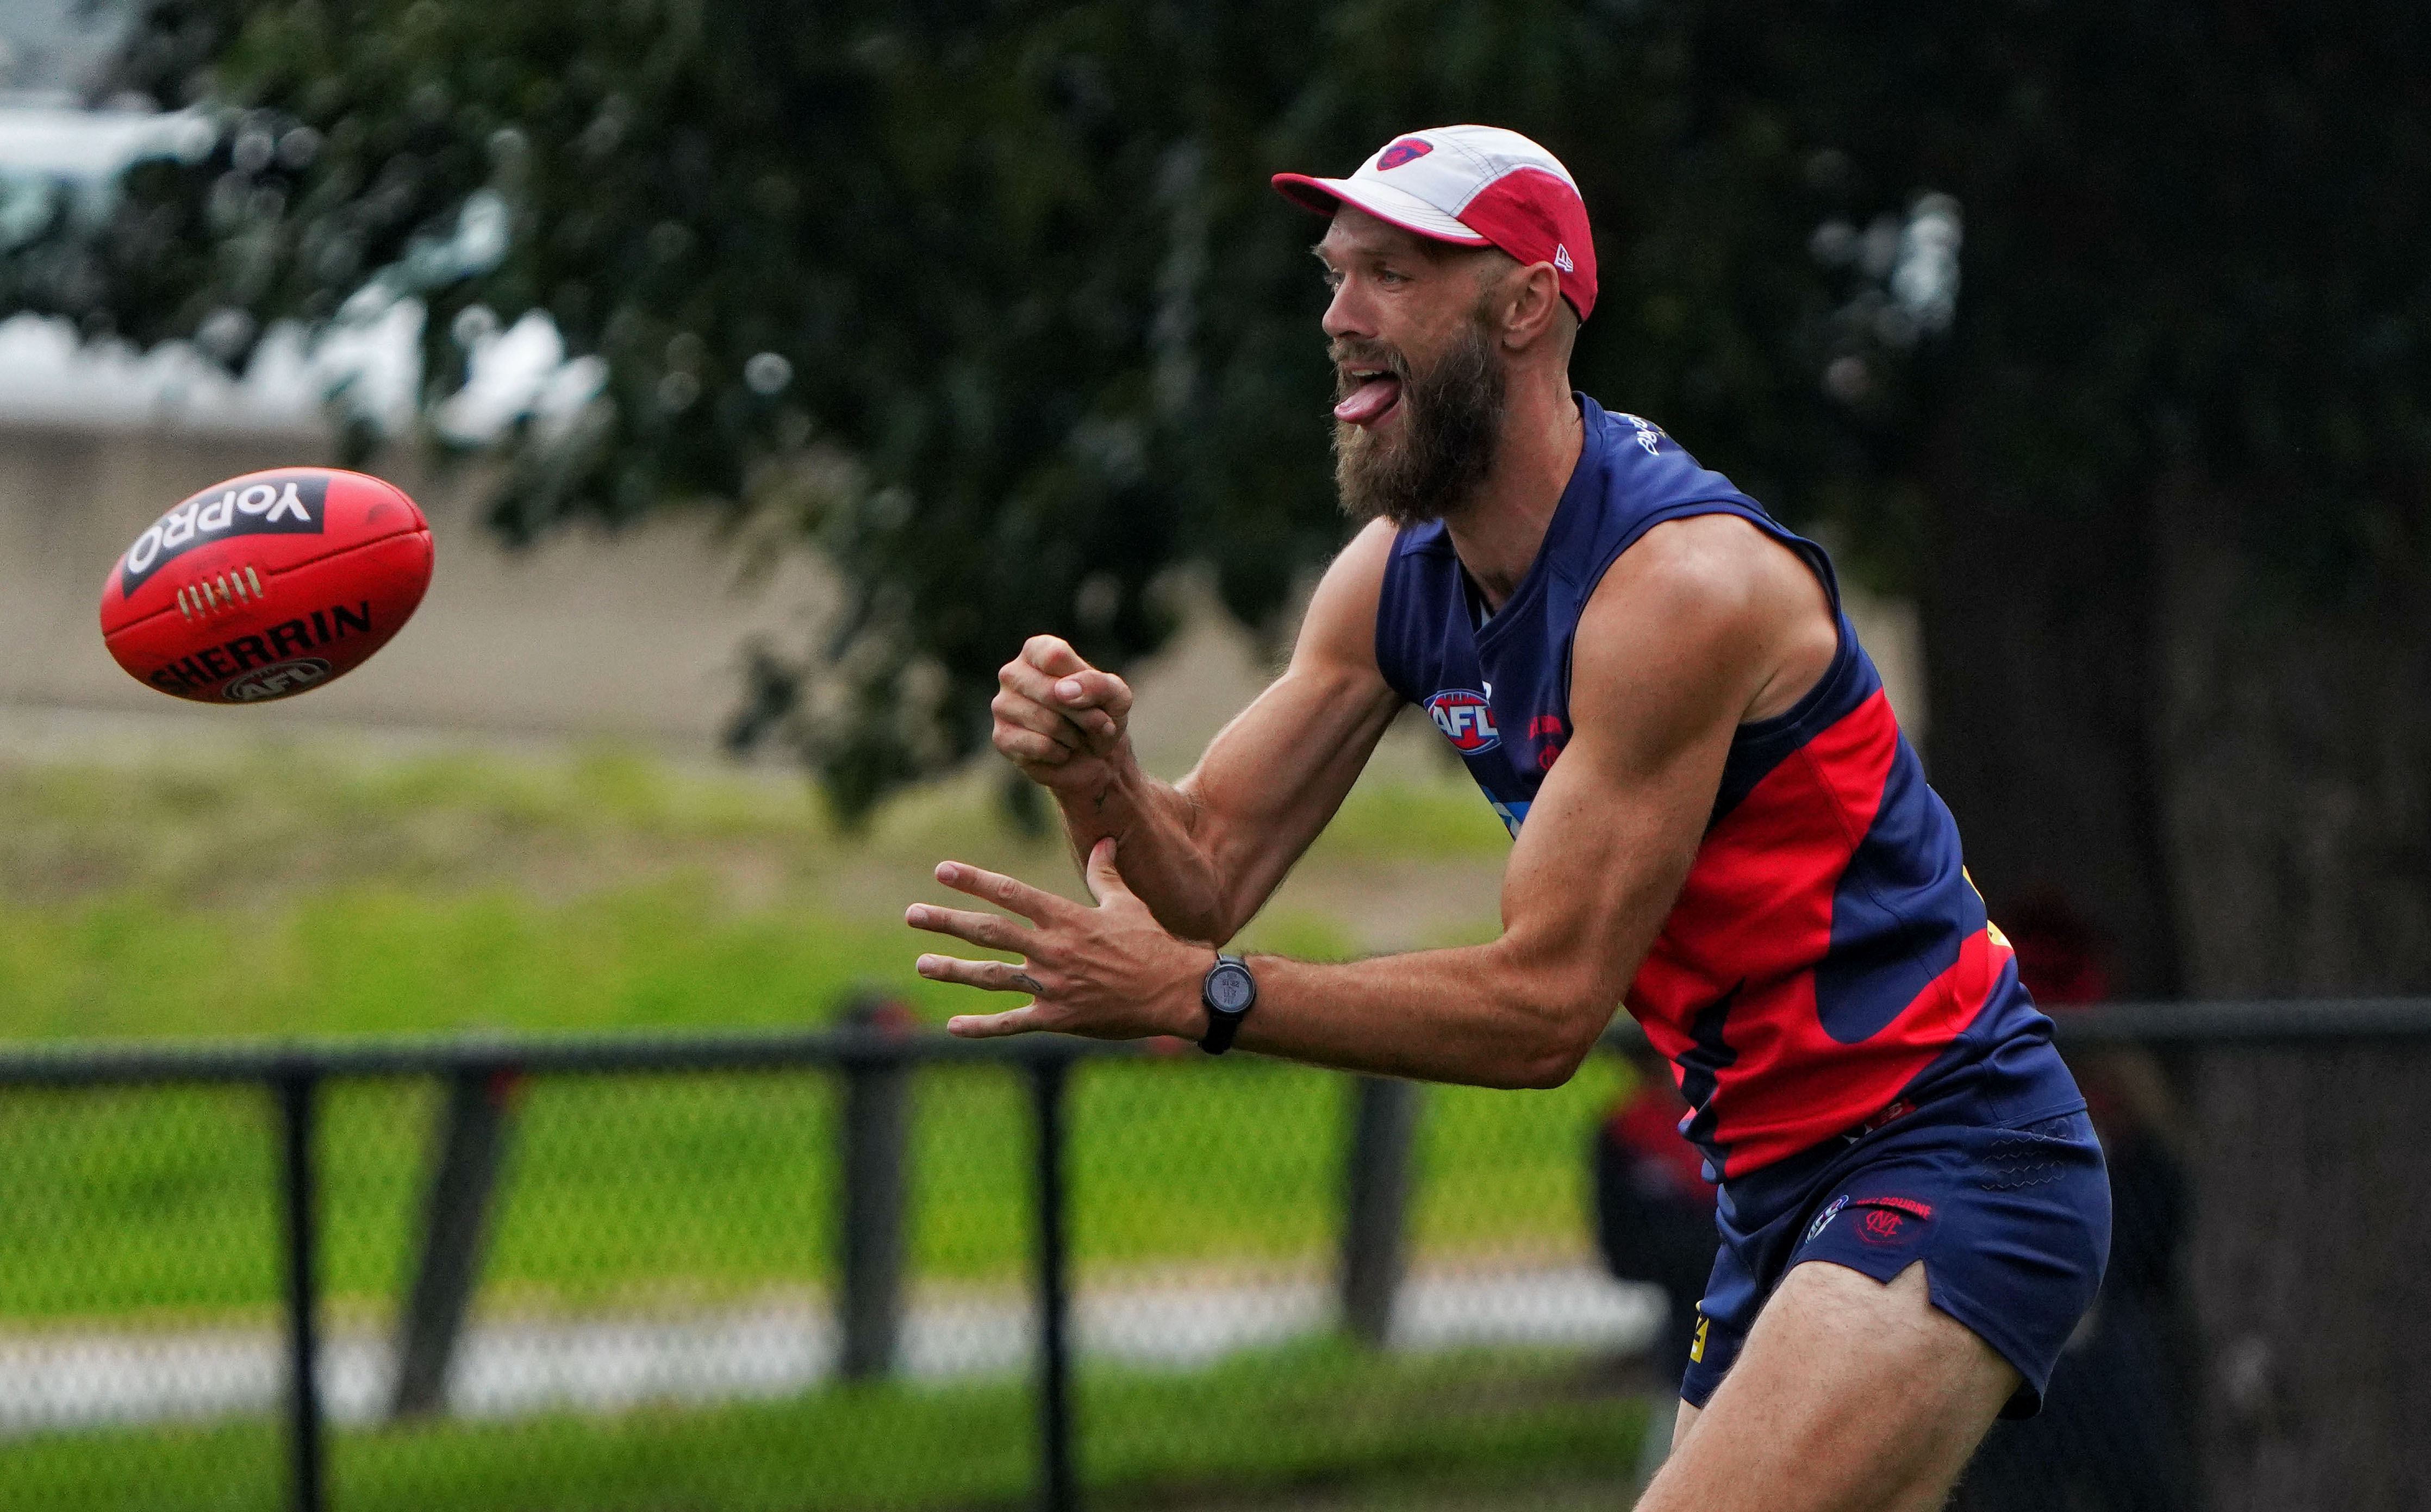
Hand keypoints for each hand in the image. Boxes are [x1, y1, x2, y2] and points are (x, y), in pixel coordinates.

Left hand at [909, 839, 1206, 1040]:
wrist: (1174, 991)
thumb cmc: (1152, 943)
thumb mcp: (1127, 903)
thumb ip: (1105, 873)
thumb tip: (1102, 841)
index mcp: (1065, 918)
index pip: (1010, 893)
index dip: (974, 881)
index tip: (942, 871)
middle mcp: (1052, 949)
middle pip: (989, 932)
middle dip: (947, 922)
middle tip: (912, 914)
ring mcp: (1052, 985)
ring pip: (991, 977)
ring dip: (953, 970)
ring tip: (922, 964)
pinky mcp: (1058, 1017)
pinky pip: (1012, 1023)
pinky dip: (982, 1027)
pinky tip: (954, 1026)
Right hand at [990, 635, 1135, 799]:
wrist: (1093, 758)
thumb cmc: (1101, 715)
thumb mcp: (1116, 696)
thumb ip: (1097, 684)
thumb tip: (1063, 691)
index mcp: (1037, 650)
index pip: (1055, 656)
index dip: (1084, 682)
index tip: (1096, 698)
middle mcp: (1013, 673)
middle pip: (1052, 692)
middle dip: (1085, 716)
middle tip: (1095, 724)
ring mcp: (1002, 705)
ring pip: (1048, 722)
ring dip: (1075, 737)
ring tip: (1076, 737)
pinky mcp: (1001, 737)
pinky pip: (1041, 746)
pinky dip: (1061, 753)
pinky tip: (1060, 750)